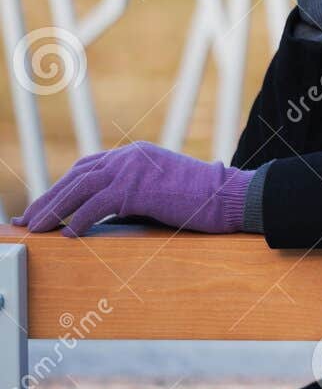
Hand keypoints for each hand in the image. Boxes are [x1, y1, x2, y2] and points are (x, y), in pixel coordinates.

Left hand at [8, 141, 252, 236]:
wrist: (227, 195)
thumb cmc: (202, 198)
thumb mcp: (161, 191)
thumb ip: (133, 197)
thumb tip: (106, 219)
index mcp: (135, 154)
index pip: (87, 168)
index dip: (63, 187)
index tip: (45, 204)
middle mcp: (129, 156)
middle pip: (77, 176)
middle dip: (49, 198)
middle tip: (28, 218)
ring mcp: (131, 169)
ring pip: (79, 189)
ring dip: (54, 210)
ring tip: (37, 228)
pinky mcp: (136, 188)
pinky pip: (95, 206)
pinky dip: (77, 220)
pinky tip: (67, 234)